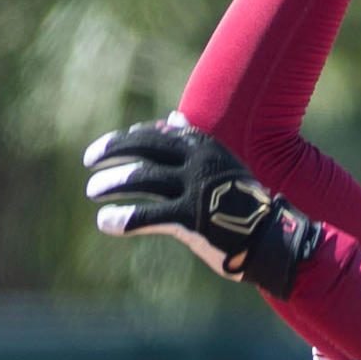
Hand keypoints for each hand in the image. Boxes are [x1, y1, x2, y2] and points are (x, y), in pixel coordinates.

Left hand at [82, 119, 319, 296]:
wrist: (271, 240)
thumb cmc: (243, 204)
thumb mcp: (221, 164)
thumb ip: (194, 143)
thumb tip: (171, 119)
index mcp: (204, 147)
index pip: (155, 134)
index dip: (125, 140)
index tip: (104, 150)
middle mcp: (198, 162)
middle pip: (144, 148)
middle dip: (112, 151)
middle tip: (88, 161)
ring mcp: (195, 189)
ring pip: (142, 179)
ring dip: (111, 183)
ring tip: (91, 192)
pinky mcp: (191, 219)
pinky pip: (147, 214)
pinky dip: (123, 217)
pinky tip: (105, 222)